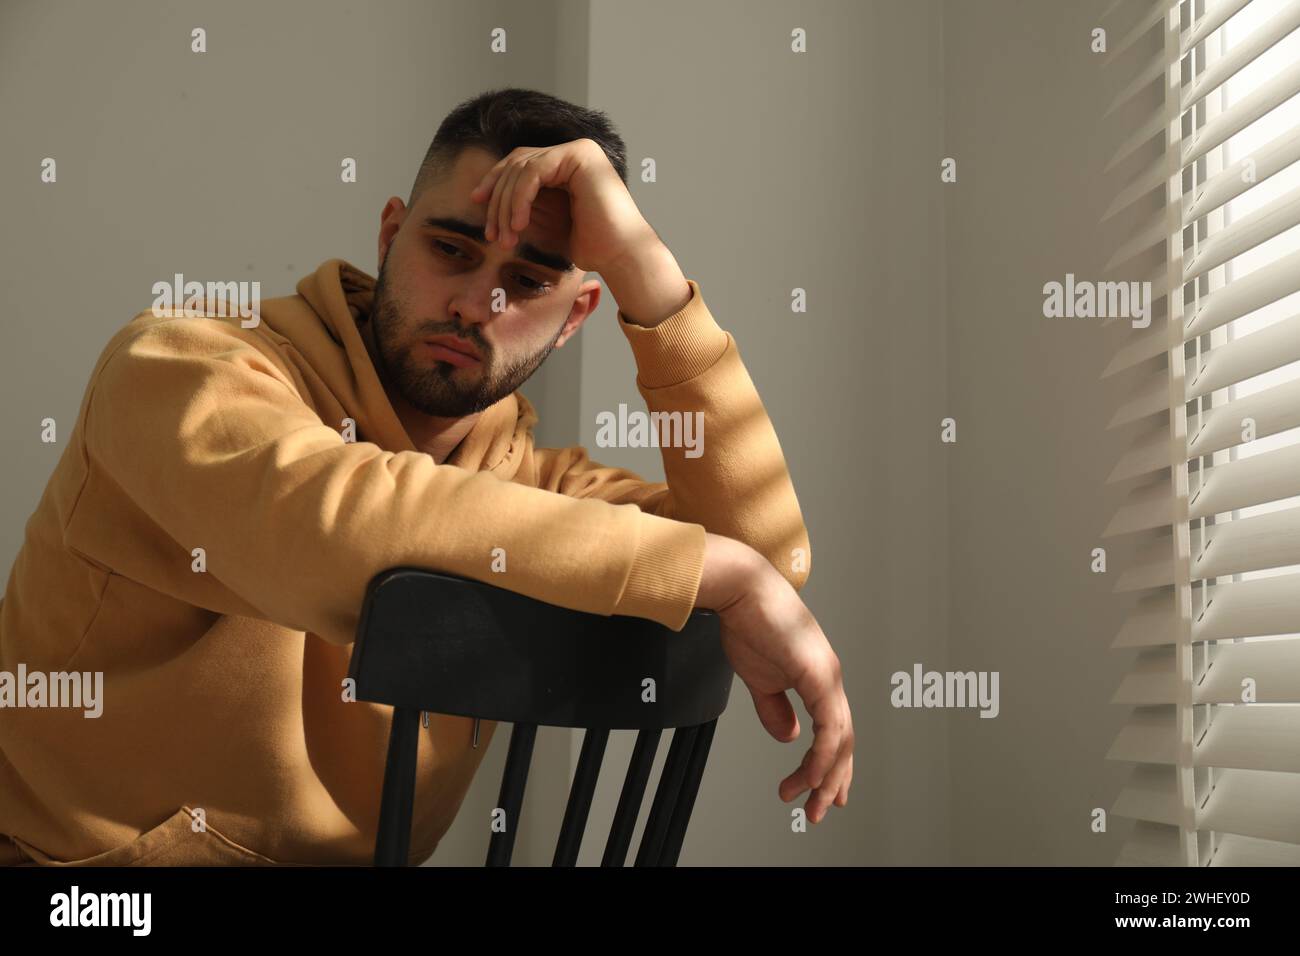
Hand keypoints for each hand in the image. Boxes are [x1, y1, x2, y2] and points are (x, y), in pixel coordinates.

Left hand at [468, 138, 654, 274]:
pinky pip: (533, 172)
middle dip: (497, 199)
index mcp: (569, 164)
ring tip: (505, 237)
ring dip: (506, 205)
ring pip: (522, 168)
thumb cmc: (591, 247)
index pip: (520, 163)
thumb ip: (526, 201)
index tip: (476, 205)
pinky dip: (520, 199)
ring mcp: (579, 150)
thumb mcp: (548, 220)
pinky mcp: (580, 156)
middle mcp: (574, 151)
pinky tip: (519, 225)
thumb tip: (486, 194)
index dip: (495, 182)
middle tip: (491, 233)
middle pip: (517, 163)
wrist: (620, 257)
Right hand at [696, 533, 853, 823]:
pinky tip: (810, 774)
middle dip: (833, 780)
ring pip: (840, 739)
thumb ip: (774, 708)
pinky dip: (822, 755)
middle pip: (843, 740)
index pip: (834, 730)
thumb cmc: (749, 623)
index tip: (822, 791)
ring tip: (808, 800)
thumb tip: (788, 736)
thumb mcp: (759, 678)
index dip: (830, 763)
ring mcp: (828, 676)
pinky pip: (829, 726)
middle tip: (822, 810)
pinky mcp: (820, 675)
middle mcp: (830, 678)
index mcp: (818, 678)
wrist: (740, 591)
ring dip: (825, 775)